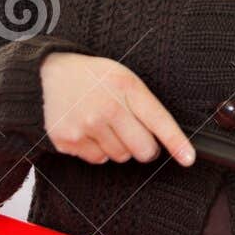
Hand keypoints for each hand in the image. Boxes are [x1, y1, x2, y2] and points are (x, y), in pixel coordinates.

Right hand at [38, 51, 195, 166]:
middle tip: (135, 134)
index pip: (159, 120)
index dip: (177, 143)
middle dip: (144, 147)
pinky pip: (98, 160)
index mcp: (125, 87)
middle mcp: (107, 107)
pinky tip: (88, 130)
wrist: (46, 75)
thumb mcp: (121, 77)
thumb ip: (142, 103)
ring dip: (118, 146)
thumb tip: (163, 136)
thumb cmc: (90, 76)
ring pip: (121, 157)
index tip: (188, 158)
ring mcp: (87, 126)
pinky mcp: (69, 140)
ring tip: (104, 124)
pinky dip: (97, 150)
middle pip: (143, 150)